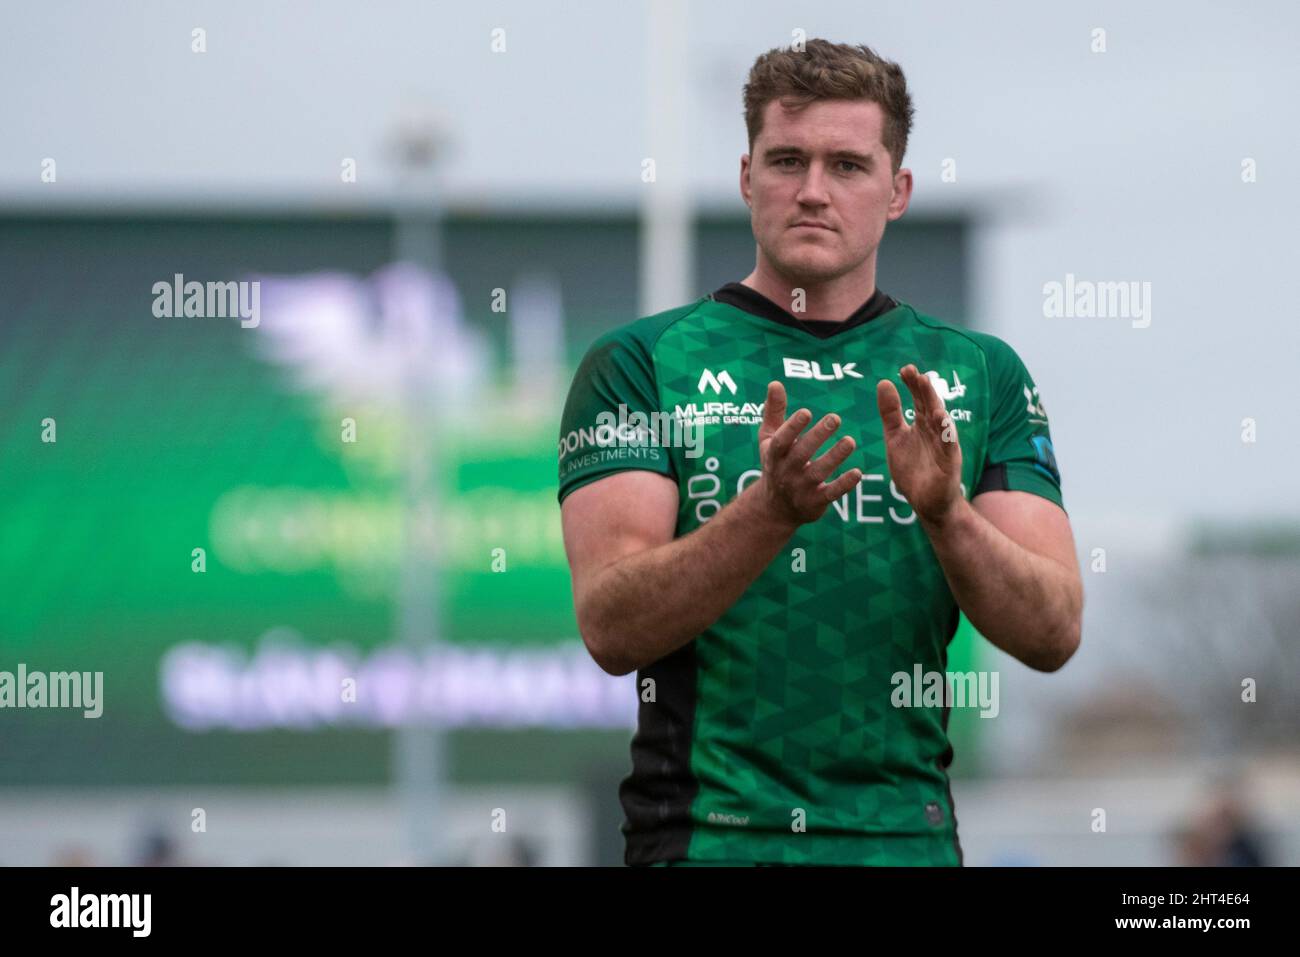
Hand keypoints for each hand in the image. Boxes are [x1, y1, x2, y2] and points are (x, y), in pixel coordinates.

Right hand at [756, 380, 862, 525]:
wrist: (775, 508)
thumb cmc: (776, 464)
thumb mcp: (769, 439)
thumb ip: (774, 411)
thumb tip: (775, 383)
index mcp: (774, 454)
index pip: (781, 441)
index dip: (792, 427)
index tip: (807, 412)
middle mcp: (786, 472)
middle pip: (801, 454)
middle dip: (817, 437)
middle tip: (835, 418)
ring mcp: (800, 489)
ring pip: (818, 473)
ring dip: (834, 457)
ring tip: (850, 441)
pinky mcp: (815, 502)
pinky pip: (831, 493)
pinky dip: (844, 485)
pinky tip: (858, 473)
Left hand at [875, 364, 963, 524]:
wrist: (927, 503)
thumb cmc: (913, 470)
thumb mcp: (895, 438)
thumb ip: (890, 413)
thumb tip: (884, 382)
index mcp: (923, 425)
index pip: (919, 399)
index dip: (913, 385)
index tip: (904, 369)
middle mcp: (936, 432)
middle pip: (931, 406)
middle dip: (925, 390)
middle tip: (917, 374)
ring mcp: (944, 446)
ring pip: (942, 423)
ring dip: (936, 406)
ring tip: (929, 392)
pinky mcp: (949, 463)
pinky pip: (949, 445)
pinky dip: (946, 433)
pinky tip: (940, 420)